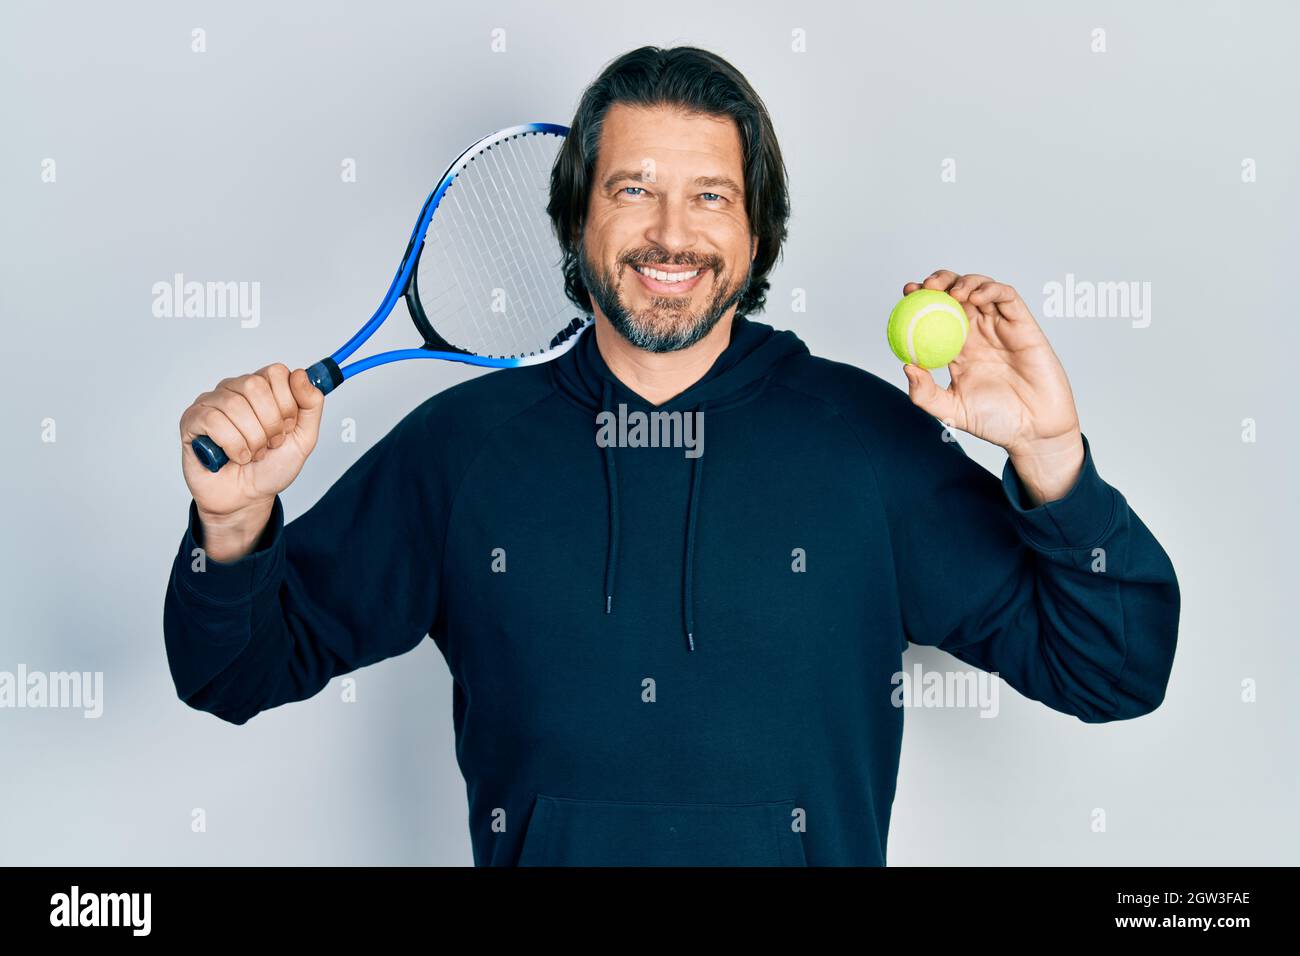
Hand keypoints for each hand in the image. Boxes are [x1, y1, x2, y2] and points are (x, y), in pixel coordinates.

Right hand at [179, 364, 323, 557]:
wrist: (247, 498)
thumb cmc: (271, 467)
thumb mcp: (304, 438)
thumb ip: (311, 404)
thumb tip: (300, 374)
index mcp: (262, 388)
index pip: (276, 373)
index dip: (287, 404)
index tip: (286, 427)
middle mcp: (235, 389)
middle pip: (255, 386)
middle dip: (270, 424)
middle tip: (270, 444)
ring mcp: (211, 402)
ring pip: (234, 405)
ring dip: (252, 439)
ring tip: (253, 454)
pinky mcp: (191, 420)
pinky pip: (213, 421)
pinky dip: (232, 446)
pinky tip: (235, 457)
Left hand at [901, 270, 1083, 502]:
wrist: (1033, 431)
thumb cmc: (995, 422)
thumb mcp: (951, 410)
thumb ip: (925, 393)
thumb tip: (906, 365)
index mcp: (957, 349)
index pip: (935, 315)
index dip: (920, 299)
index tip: (907, 294)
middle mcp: (978, 333)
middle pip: (955, 294)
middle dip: (938, 281)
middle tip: (925, 287)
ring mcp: (1000, 327)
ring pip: (981, 289)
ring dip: (964, 281)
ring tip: (951, 292)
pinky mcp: (1023, 325)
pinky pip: (1007, 298)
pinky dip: (990, 289)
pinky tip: (975, 296)